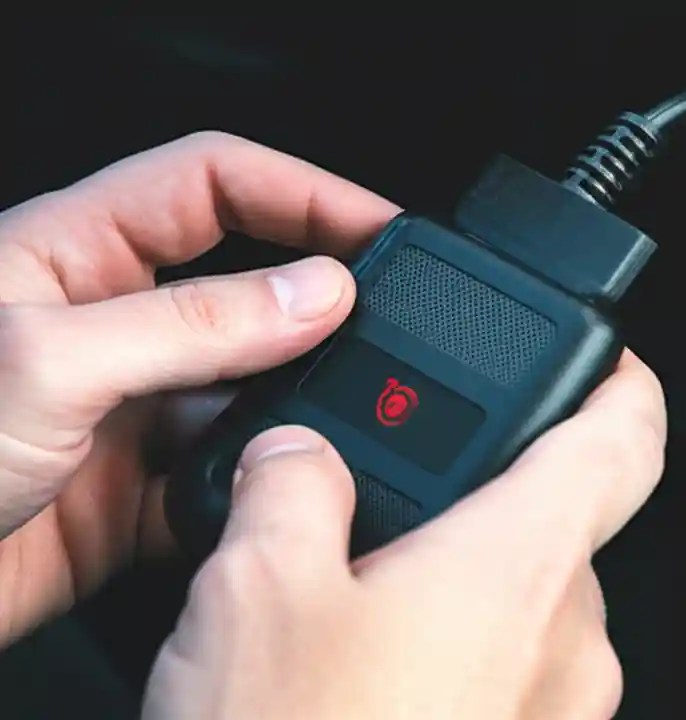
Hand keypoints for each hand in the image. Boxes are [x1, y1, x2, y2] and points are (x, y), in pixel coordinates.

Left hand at [0, 131, 398, 643]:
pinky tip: (267, 494)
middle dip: (319, 303)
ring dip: (293, 407)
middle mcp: (107, 326)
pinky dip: (259, 489)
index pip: (215, 185)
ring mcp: (125, 412)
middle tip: (388, 327)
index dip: (302, 192)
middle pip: (247, 286)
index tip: (378, 229)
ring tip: (326, 422)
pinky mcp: (132, 494)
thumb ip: (194, 325)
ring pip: (248, 391)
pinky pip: (227, 479)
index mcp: (73, 253)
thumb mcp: (49, 361)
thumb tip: (316, 292)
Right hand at [142, 351, 664, 719]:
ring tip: (356, 609)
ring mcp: (564, 711)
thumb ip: (294, 487)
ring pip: (530, 605)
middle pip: (561, 521)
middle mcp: (571, 636)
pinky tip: (373, 680)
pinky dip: (460, 656)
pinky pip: (515, 676)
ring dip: (461, 589)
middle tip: (389, 509)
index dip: (620, 378)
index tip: (606, 356)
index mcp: (527, 562)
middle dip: (479, 504)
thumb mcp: (258, 591)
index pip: (628, 433)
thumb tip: (301, 459)